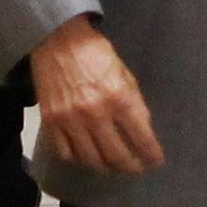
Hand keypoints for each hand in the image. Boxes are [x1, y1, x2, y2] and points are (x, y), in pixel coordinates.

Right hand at [29, 15, 162, 177]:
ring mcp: (71, 120)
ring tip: (113, 165)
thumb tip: (141, 129)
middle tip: (136, 167)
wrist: (57, 40)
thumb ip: (134, 102)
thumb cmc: (96, 53)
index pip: (142, 138)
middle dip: (131, 166)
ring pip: (92, 159)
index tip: (155, 160)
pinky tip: (87, 155)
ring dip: (106, 167)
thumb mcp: (124, 73)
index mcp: (119, 97)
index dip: (152, 154)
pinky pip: (66, 153)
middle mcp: (96, 113)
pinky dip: (79, 158)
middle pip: (117, 155)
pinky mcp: (51, 122)